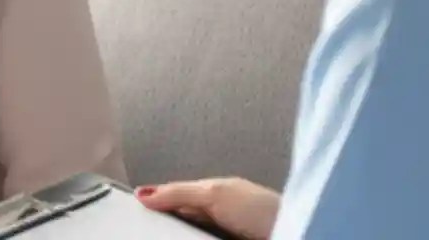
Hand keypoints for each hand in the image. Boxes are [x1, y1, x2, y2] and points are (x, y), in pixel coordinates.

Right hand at [136, 177, 280, 239]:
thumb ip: (180, 193)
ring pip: (190, 235)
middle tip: (142, 231)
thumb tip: (144, 192)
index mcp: (214, 193)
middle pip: (181, 221)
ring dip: (177, 236)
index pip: (175, 198)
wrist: (296, 230)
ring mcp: (223, 234)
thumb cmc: (262, 209)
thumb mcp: (214, 195)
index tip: (132, 213)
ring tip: (158, 237)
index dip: (154, 204)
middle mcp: (218, 214)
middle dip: (165, 225)